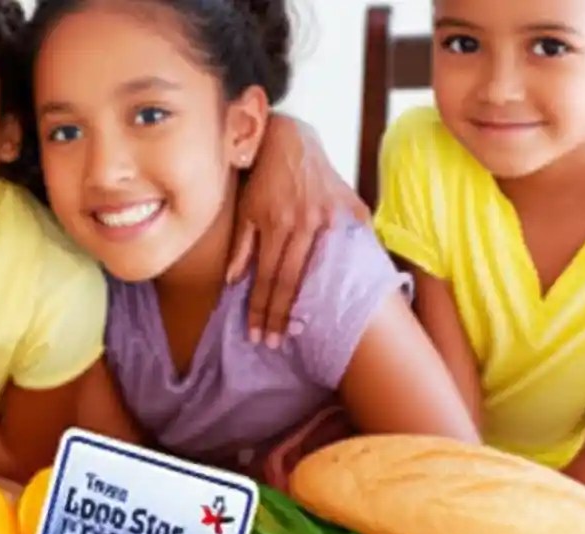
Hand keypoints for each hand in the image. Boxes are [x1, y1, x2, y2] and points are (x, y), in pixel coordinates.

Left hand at [228, 115, 370, 346]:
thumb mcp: (245, 209)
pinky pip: (351, 249)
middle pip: (292, 281)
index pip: (267, 279)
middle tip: (275, 343)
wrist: (291, 139)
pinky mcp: (353, 211)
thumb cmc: (262, 178)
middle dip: (282, 316)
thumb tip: (231, 282)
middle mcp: (306, 222)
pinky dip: (345, 273)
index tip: (258, 335)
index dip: (261, 310)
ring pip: (322, 270)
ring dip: (311, 304)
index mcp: (277, 224)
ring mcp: (332, 217)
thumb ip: (241, 246)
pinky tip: (339, 298)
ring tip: (301, 331)